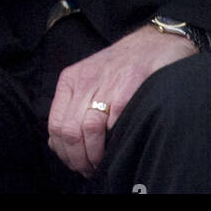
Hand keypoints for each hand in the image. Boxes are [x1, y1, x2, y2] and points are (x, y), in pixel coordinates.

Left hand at [47, 25, 195, 176]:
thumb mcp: (90, 79)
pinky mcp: (128, 88)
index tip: (77, 164)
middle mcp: (85, 81)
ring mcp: (106, 84)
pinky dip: (114, 142)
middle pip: (68, 131)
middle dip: (78, 159)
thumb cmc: (123, 65)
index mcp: (71, 80)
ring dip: (94, 156)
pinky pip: (112, 122)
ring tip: (103, 164)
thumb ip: (74, 106)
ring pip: (86, 130)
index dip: (64, 152)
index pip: (55, 125)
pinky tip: (119, 147)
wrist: (156, 41)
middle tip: (90, 169)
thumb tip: (59, 143)